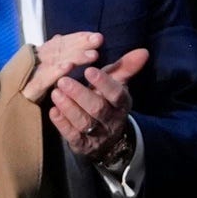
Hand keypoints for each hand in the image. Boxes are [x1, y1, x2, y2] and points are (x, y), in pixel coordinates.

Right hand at [20, 31, 102, 101]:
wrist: (1, 103)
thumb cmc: (25, 84)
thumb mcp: (41, 68)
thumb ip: (52, 53)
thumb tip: (59, 37)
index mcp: (41, 54)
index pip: (62, 42)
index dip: (78, 38)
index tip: (96, 36)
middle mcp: (36, 60)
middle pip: (61, 49)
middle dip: (80, 43)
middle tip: (99, 40)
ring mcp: (32, 73)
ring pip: (55, 61)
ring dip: (74, 57)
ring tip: (92, 55)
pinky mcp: (28, 88)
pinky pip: (44, 79)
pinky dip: (55, 71)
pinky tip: (68, 67)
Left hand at [47, 47, 147, 165]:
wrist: (108, 137)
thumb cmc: (108, 100)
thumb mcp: (118, 84)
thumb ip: (127, 67)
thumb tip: (143, 51)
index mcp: (122, 104)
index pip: (117, 94)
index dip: (104, 83)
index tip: (89, 70)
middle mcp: (112, 120)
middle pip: (98, 109)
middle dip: (80, 95)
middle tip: (63, 80)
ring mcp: (98, 135)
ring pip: (84, 123)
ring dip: (69, 108)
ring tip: (56, 93)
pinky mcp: (84, 146)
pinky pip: (73, 137)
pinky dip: (62, 124)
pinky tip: (53, 111)